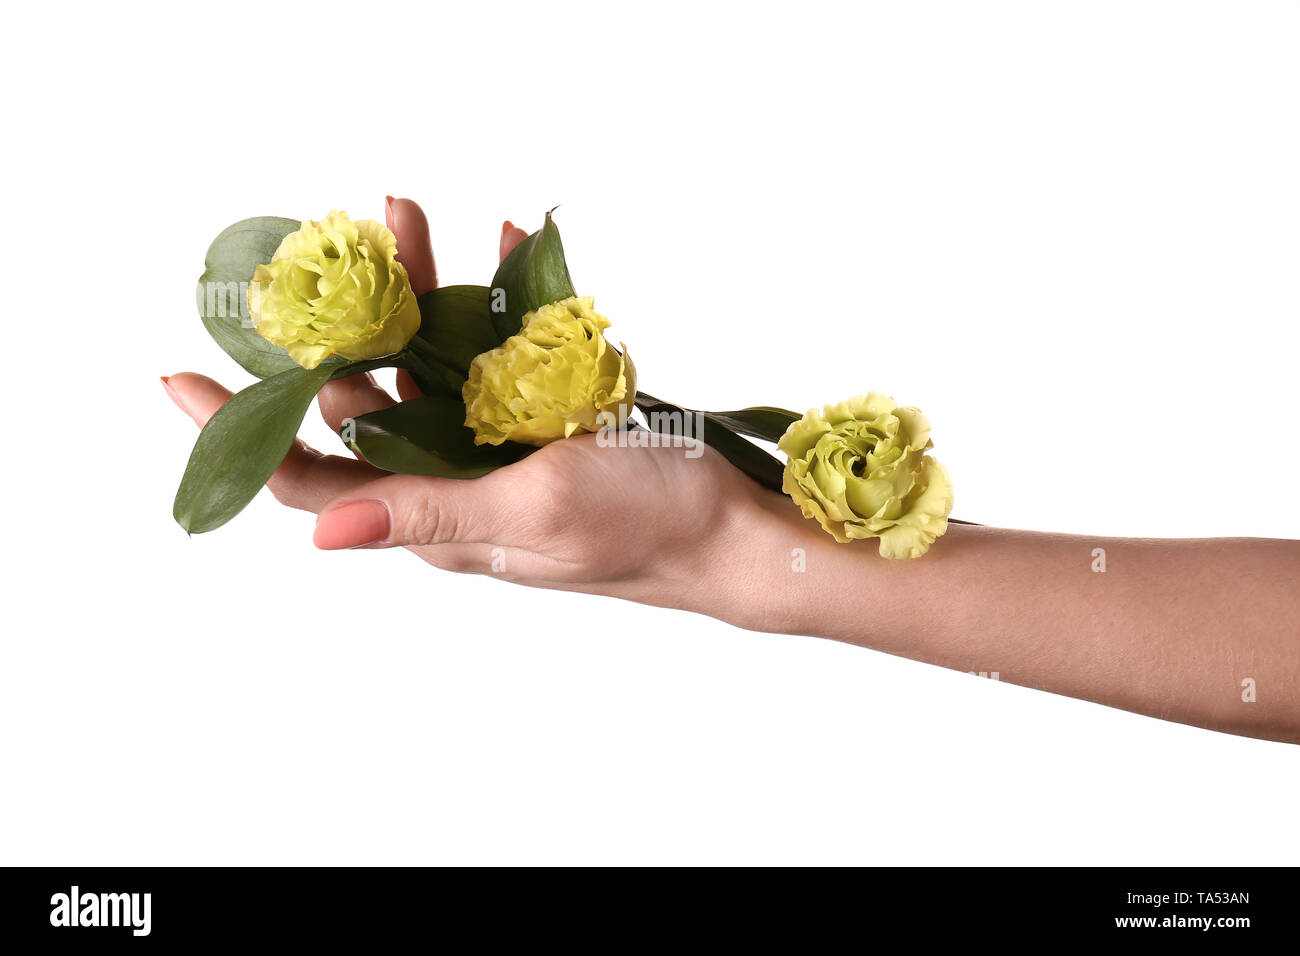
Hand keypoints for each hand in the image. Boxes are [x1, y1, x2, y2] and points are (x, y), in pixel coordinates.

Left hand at [164, 199, 772, 606]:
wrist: (738, 529)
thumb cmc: (649, 527)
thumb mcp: (535, 513)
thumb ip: (431, 510)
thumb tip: (321, 530)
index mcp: (438, 517)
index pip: (314, 479)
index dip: (246, 433)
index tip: (180, 379)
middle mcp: (455, 482)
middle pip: (372, 397)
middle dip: (350, 316)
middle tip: (355, 229)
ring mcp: (499, 448)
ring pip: (432, 363)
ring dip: (422, 289)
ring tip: (415, 216)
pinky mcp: (544, 419)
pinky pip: (501, 353)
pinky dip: (499, 298)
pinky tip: (509, 245)